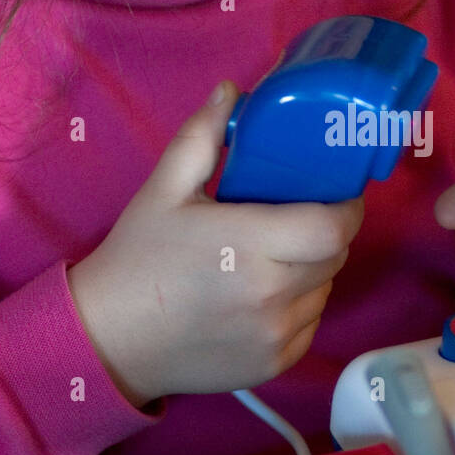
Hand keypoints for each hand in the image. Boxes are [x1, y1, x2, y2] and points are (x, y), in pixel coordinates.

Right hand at [68, 81, 362, 405]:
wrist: (110, 340)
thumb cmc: (138, 260)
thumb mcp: (164, 190)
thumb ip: (202, 137)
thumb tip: (231, 91)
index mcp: (250, 246)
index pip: (333, 227)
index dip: (345, 207)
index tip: (334, 192)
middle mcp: (271, 295)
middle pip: (335, 255)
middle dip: (325, 232)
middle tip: (295, 219)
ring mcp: (276, 334)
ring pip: (326, 290)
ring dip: (312, 270)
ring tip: (275, 258)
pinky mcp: (276, 363)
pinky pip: (311, 323)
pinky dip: (299, 305)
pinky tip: (263, 295)